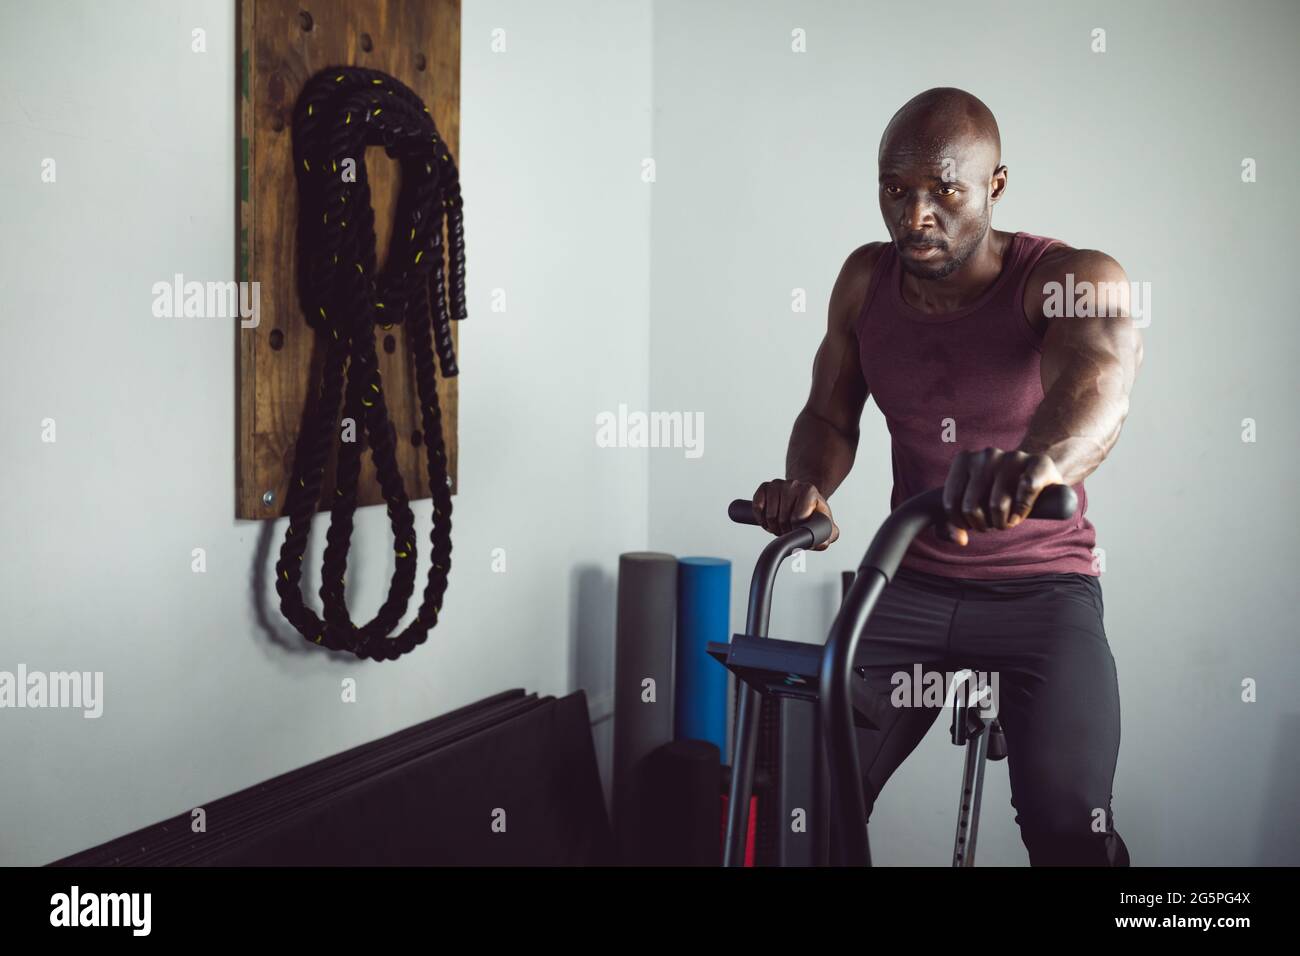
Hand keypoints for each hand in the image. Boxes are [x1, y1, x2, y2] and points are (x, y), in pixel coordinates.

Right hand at [751, 479, 839, 550]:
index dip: (797, 530)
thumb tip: (821, 541)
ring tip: (781, 526)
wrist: (802, 498)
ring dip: (773, 526)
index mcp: (809, 490)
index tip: (800, 530)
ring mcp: (777, 484)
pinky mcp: (764, 487)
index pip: (798, 517)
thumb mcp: (825, 523)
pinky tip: (769, 520)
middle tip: (789, 530)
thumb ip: (829, 533)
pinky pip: (757, 508)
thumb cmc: (813, 512)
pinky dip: (761, 519)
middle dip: (785, 530)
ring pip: (770, 515)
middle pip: (783, 518)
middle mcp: (793, 484)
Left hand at [939, 448, 1064, 546]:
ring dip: (1002, 523)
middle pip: (971, 507)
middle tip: (992, 524)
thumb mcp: (970, 502)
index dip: (960, 522)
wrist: (1035, 472)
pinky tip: (1020, 514)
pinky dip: (1022, 510)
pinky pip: (1027, 490)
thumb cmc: (995, 492)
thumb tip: (960, 540)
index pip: (950, 502)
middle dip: (982, 525)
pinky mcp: (1039, 462)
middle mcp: (986, 455)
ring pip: (997, 505)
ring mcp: (1013, 456)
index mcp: (964, 460)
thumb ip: (951, 523)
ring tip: (1006, 521)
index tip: (972, 524)